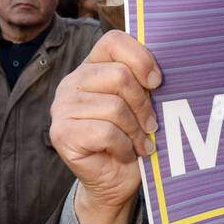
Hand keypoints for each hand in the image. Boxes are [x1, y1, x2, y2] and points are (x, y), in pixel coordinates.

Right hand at [49, 30, 160, 223]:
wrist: (113, 182)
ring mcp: (62, 108)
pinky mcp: (61, 133)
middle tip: (151, 124)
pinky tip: (125, 153)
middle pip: (119, 75)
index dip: (140, 58)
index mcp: (90, 67)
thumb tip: (161, 73)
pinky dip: (124, 146)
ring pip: (114, 107)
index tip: (157, 82)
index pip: (113, 41)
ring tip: (140, 143)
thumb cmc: (130, 139)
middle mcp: (71, 83)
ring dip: (136, 130)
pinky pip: (106, 132)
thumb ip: (142, 82)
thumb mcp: (139, 105)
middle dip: (143, 104)